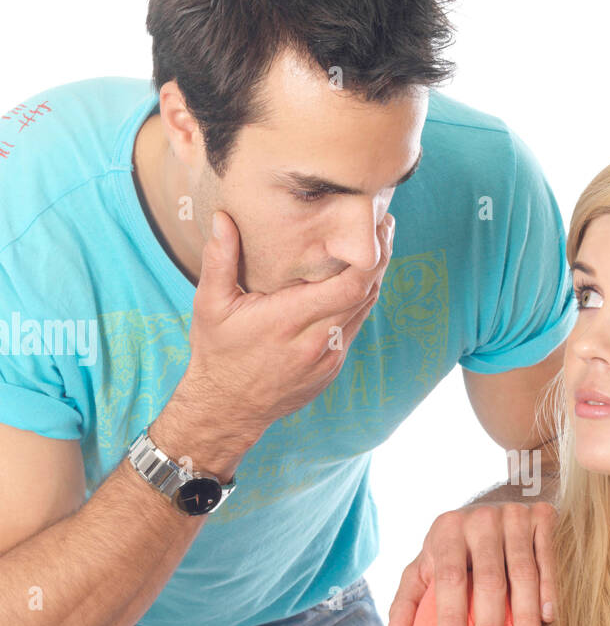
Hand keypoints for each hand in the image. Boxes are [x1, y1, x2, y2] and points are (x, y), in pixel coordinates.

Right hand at [176, 210, 395, 447]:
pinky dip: (359, 303)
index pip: (349, 287)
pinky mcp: (332, 368)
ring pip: (365, 311)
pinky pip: (354, 329)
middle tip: (384, 226)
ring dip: (374, 279)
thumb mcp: (209, 305)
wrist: (227, 408)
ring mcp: (328, 358)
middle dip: (380, 258)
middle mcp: (315, 341)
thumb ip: (219, 260)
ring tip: (376, 247)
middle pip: (366, 294)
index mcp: (288, 321)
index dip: (371, 256)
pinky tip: (356, 282)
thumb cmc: (217, 353)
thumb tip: (222, 217)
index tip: (376, 228)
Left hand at [382, 500, 557, 625]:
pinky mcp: (542, 516)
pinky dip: (549, 590)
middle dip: (489, 624)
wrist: (493, 506)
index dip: (450, 614)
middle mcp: (480, 518)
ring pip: (523, 572)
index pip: (449, 577)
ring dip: (525, 615)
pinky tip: (548, 619)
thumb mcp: (425, 570)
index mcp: (447, 529)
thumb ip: (407, 604)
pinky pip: (547, 559)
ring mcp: (514, 515)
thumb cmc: (454, 550)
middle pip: (489, 578)